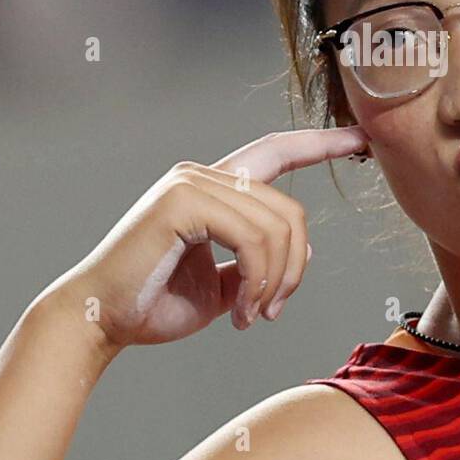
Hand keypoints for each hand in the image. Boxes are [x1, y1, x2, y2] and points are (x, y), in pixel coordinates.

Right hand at [39, 126, 370, 349]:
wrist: (99, 321)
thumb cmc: (152, 304)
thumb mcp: (221, 286)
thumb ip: (258, 263)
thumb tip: (304, 250)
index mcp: (210, 186)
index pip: (276, 152)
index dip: (320, 143)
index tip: (360, 138)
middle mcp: (201, 174)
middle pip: (289, 209)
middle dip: (295, 268)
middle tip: (271, 312)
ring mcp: (190, 183)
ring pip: (278, 226)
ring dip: (276, 283)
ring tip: (252, 316)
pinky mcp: (182, 201)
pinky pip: (253, 238)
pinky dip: (259, 281)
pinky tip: (239, 312)